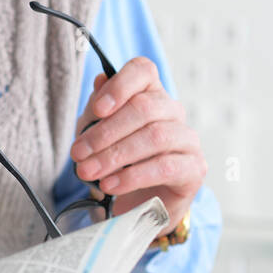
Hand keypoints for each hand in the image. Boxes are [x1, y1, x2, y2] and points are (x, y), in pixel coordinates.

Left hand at [68, 57, 205, 232]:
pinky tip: (110, 185)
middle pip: (144, 108)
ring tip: (89, 171)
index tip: (98, 109)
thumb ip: (98, 110)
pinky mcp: (193, 168)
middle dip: (105, 132)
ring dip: (115, 156)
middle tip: (78, 153)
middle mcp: (172, 111)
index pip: (143, 71)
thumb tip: (99, 80)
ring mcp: (187, 139)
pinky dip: (132, 177)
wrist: (136, 201)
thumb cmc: (118, 160)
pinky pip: (165, 167)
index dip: (120, 86)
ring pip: (155, 137)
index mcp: (149, 94)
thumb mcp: (98, 133)